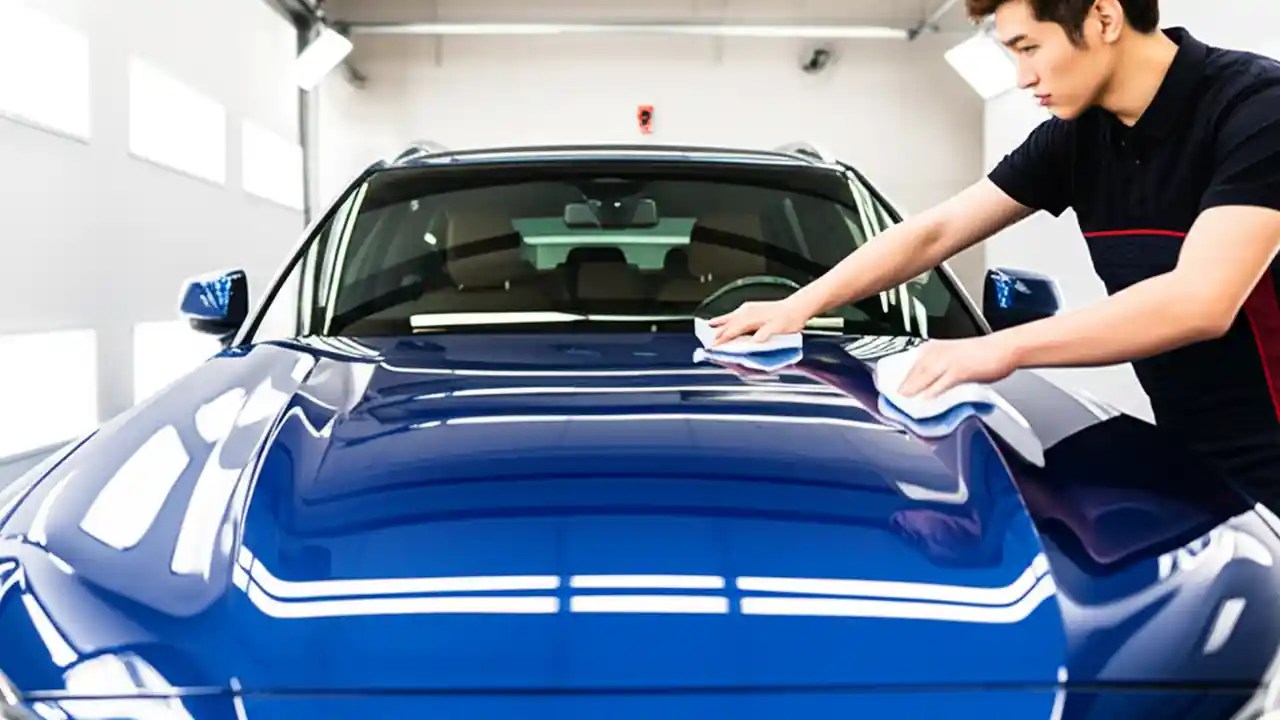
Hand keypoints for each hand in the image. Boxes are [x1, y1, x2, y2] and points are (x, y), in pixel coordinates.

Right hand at [707, 299, 810, 345]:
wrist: (797, 308)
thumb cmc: (789, 319)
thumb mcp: (778, 329)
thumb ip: (765, 334)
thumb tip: (755, 341)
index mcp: (751, 318)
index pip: (732, 331)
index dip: (722, 340)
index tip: (713, 347)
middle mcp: (747, 312)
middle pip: (728, 323)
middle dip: (717, 332)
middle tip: (708, 342)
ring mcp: (749, 308)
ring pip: (730, 317)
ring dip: (719, 322)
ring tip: (709, 325)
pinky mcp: (752, 308)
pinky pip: (734, 314)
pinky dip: (727, 318)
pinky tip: (725, 319)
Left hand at [898, 336, 1018, 398]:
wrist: (1005, 348)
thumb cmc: (983, 354)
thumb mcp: (953, 359)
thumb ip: (937, 374)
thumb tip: (924, 391)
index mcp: (933, 348)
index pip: (908, 366)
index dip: (899, 382)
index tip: (890, 395)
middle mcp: (936, 352)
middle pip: (912, 373)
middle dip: (901, 390)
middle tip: (892, 406)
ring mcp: (947, 360)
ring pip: (922, 379)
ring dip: (912, 394)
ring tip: (903, 408)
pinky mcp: (959, 370)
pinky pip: (941, 385)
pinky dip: (931, 395)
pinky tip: (925, 404)